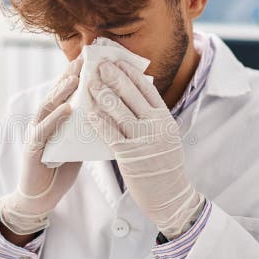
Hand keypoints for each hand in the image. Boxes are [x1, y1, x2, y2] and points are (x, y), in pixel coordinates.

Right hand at [0, 56, 83, 234]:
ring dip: (61, 91)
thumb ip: (87, 127)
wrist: (40, 198)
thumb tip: (111, 112)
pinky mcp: (32, 150)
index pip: (66, 93)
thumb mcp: (77, 143)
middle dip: (69, 75)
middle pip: (56, 93)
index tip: (92, 58)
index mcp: (54, 119)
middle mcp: (42, 122)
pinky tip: (67, 109)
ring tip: (75, 77)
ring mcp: (35, 134)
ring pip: (47, 107)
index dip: (77, 74)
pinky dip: (55, 118)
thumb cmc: (60, 170)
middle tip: (84, 58)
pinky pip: (43, 131)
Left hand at [88, 59, 203, 238]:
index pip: (147, 88)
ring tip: (89, 83)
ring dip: (101, 93)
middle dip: (113, 76)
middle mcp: (156, 125)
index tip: (118, 61)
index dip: (131, 72)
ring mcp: (143, 139)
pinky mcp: (129, 154)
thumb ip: (153, 117)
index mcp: (166, 118)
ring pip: (118, 109)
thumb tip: (137, 96)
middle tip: (99, 65)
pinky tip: (88, 110)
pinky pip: (109, 131)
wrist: (171, 197)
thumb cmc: (164, 166)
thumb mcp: (166, 136)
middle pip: (131, 93)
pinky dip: (97, 118)